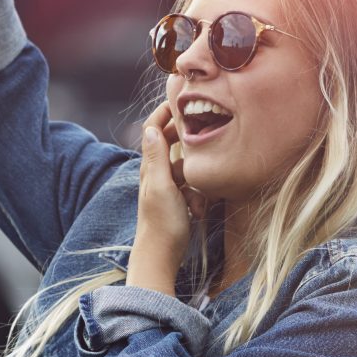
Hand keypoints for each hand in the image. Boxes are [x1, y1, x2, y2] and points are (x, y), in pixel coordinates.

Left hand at [130, 102, 205, 295]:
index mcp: (150, 167)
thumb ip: (157, 159)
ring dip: (195, 177)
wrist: (160, 257)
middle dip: (187, 141)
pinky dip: (196, 194)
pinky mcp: (175, 201)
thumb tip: (151, 128)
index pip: (152, 129)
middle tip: (207, 132)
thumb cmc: (161, 224)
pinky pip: (189, 188)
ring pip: (184, 168)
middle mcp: (155, 174)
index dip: (164, 112)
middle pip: (170, 145)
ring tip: (200, 197)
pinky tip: (199, 211)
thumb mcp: (162, 187)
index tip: (182, 100)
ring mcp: (165, 188)